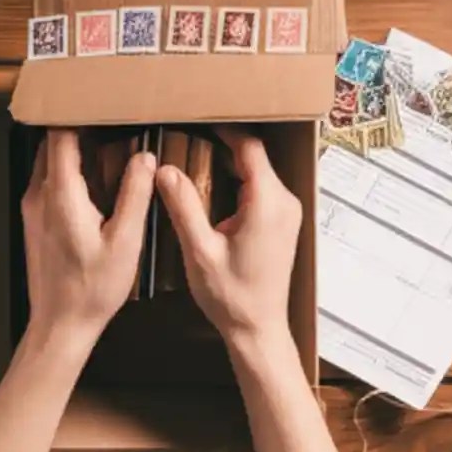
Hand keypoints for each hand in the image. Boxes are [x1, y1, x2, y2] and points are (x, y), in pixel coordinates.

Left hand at [22, 129, 155, 347]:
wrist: (60, 324)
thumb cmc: (94, 289)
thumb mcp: (126, 242)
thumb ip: (134, 195)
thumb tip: (146, 157)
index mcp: (61, 195)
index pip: (60, 134)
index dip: (79, 113)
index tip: (103, 103)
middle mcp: (39, 195)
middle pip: (51, 142)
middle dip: (77, 125)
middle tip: (109, 117)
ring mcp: (32, 208)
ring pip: (47, 160)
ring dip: (71, 147)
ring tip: (104, 140)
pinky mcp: (33, 220)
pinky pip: (47, 179)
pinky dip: (66, 167)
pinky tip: (92, 177)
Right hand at [155, 127, 301, 346]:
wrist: (258, 329)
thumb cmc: (231, 296)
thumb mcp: (200, 251)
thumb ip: (183, 207)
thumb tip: (165, 169)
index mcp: (268, 203)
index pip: (250, 148)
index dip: (224, 130)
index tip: (197, 121)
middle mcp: (284, 203)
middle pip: (255, 157)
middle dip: (223, 144)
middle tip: (187, 136)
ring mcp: (286, 213)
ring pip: (258, 172)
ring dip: (230, 163)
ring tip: (194, 156)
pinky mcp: (282, 224)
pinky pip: (261, 189)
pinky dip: (238, 181)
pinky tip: (211, 187)